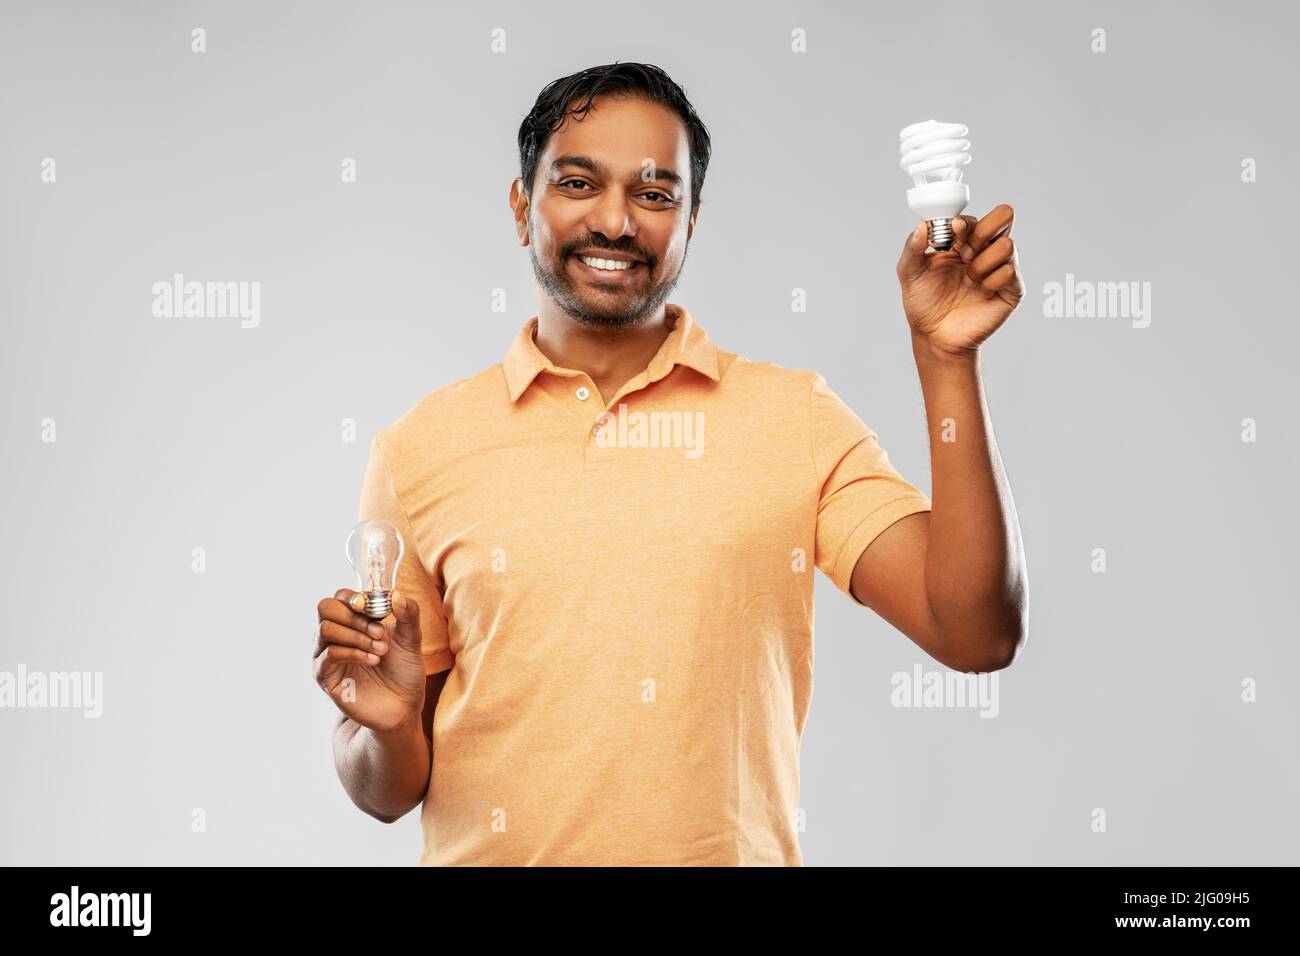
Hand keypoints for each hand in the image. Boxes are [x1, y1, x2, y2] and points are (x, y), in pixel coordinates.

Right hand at [313, 588, 425, 732]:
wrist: (403, 706)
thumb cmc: (404, 671)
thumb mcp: (411, 638)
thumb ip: (408, 614)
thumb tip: (396, 594)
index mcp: (353, 622)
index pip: (340, 596)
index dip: (355, 597)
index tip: (374, 607)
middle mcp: (335, 636)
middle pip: (324, 607)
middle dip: (354, 616)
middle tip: (379, 631)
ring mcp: (326, 655)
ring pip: (324, 629)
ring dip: (356, 635)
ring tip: (381, 649)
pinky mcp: (325, 676)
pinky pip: (328, 654)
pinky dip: (353, 653)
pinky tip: (373, 660)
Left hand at [895, 203, 1024, 359]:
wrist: (935, 335)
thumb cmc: (923, 304)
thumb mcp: (909, 273)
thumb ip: (912, 247)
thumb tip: (922, 224)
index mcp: (963, 241)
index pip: (976, 215)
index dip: (966, 221)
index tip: (954, 231)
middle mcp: (985, 250)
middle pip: (1005, 215)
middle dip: (982, 232)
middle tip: (964, 254)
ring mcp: (1000, 267)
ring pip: (1007, 244)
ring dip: (982, 262)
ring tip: (969, 280)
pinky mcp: (1011, 289)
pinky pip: (1010, 272)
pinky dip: (991, 281)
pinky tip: (980, 293)